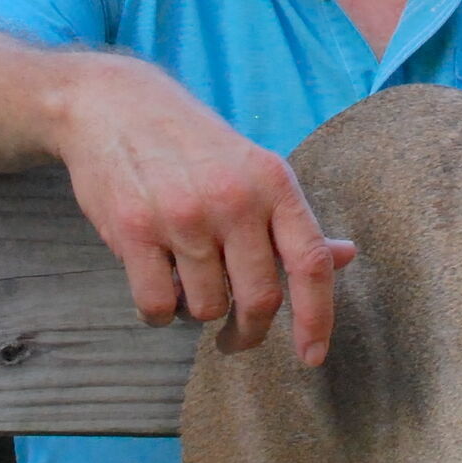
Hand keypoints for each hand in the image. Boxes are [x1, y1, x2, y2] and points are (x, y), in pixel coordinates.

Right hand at [50, 56, 354, 364]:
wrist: (116, 106)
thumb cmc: (194, 145)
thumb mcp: (256, 168)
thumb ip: (294, 221)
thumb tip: (345, 257)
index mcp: (274, 183)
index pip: (311, 263)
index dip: (317, 318)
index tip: (311, 356)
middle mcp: (235, 200)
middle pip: (261, 299)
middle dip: (250, 331)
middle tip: (237, 338)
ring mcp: (183, 216)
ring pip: (206, 307)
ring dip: (199, 311)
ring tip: (188, 282)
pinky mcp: (134, 230)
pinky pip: (158, 306)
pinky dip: (160, 313)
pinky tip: (159, 287)